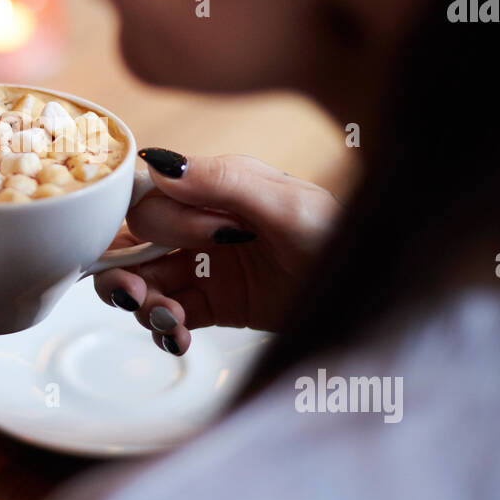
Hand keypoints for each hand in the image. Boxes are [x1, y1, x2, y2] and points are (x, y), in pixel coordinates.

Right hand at [93, 149, 340, 354]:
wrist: (372, 294)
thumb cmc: (342, 238)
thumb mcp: (289, 202)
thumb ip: (224, 180)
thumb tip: (160, 164)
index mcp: (217, 190)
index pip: (151, 198)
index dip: (144, 223)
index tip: (159, 244)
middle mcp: (204, 227)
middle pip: (135, 242)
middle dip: (126, 268)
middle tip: (139, 292)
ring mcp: (208, 268)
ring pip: (145, 281)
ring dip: (142, 302)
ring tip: (167, 319)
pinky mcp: (216, 307)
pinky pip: (171, 316)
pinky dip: (163, 329)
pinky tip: (177, 335)